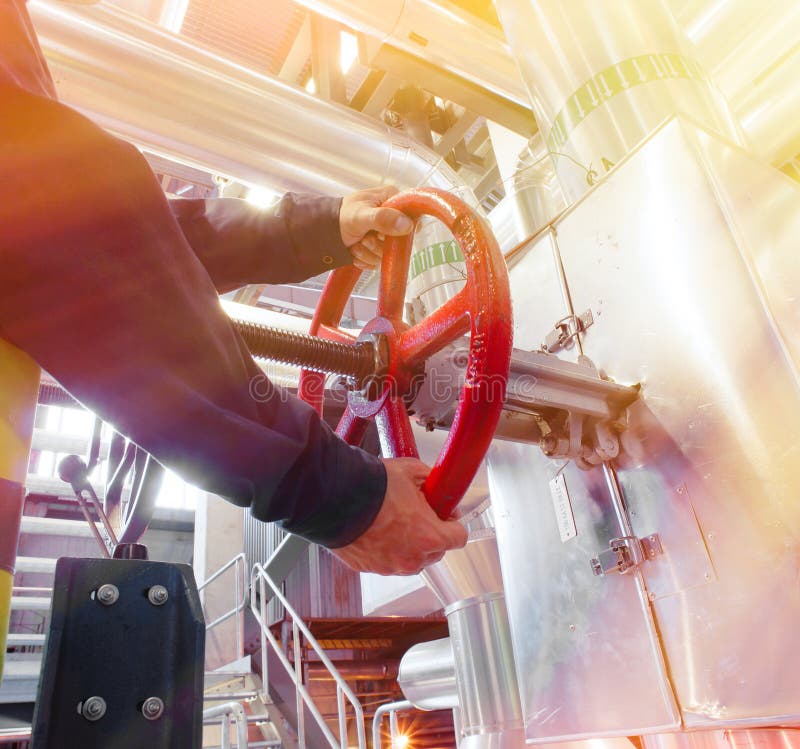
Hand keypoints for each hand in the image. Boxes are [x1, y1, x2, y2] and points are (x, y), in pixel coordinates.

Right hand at [331, 458, 467, 574]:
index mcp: (430, 536)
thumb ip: (430, 480)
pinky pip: (388, 561)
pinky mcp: (370, 568)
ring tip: (394, 521)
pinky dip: (386, 549)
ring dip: (409, 544)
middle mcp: (413, 557)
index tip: (444, 514)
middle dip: (431, 533)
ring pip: (412, 559)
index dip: (452, 522)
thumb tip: (434, 482)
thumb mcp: (410, 471)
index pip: (459, 537)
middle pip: (436, 551)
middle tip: (417, 514)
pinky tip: (377, 529)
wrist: (334, 497)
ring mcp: (390, 566)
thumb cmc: (371, 487)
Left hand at [339, 185, 414, 270]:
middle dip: (377, 244)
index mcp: (391, 200)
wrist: (322, 232)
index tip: (382, 231)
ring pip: (387, 254)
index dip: (400, 229)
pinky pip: (378, 262)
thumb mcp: (361, 215)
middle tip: (364, 237)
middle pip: (399, 240)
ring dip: (368, 253)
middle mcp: (391, 216)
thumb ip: (383, 218)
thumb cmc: (340, 216)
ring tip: (356, 243)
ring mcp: (384, 234)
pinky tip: (355, 251)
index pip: (413, 216)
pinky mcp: (377, 249)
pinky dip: (364, 260)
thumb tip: (407, 225)